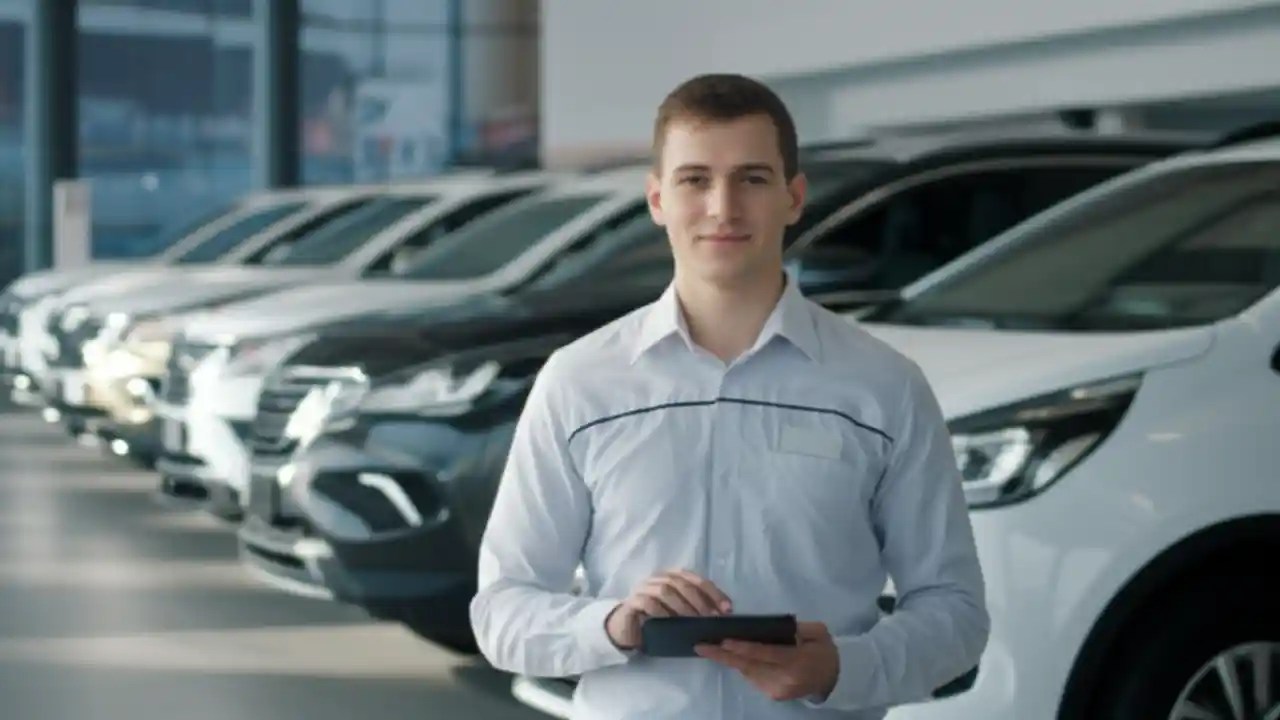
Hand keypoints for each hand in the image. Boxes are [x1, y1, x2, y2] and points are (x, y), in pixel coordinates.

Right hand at [605, 569, 732, 649]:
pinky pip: (648, 602)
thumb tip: (722, 615)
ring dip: (683, 606)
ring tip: (694, 622)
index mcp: (671, 576)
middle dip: (700, 600)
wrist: (626, 628)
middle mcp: (657, 577)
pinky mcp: (632, 602)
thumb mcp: (679, 612)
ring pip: (666, 590)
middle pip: (681, 583)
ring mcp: (643, 588)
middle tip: (711, 618)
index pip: (696, 579)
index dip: (713, 592)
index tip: (727, 608)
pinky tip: (671, 622)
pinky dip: (662, 611)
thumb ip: (695, 608)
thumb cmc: (657, 619)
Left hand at [695, 621, 839, 701]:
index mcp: (797, 661)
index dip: (742, 648)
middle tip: (700, 646)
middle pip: (748, 666)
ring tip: (709, 647)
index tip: (723, 641)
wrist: (833, 679)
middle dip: (722, 656)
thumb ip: (797, 628)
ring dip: (729, 660)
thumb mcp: (818, 633)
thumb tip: (770, 626)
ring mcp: (777, 690)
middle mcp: (784, 679)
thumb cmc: (824, 651)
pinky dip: (741, 665)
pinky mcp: (773, 695)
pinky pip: (752, 677)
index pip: (764, 653)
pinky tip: (731, 655)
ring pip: (747, 672)